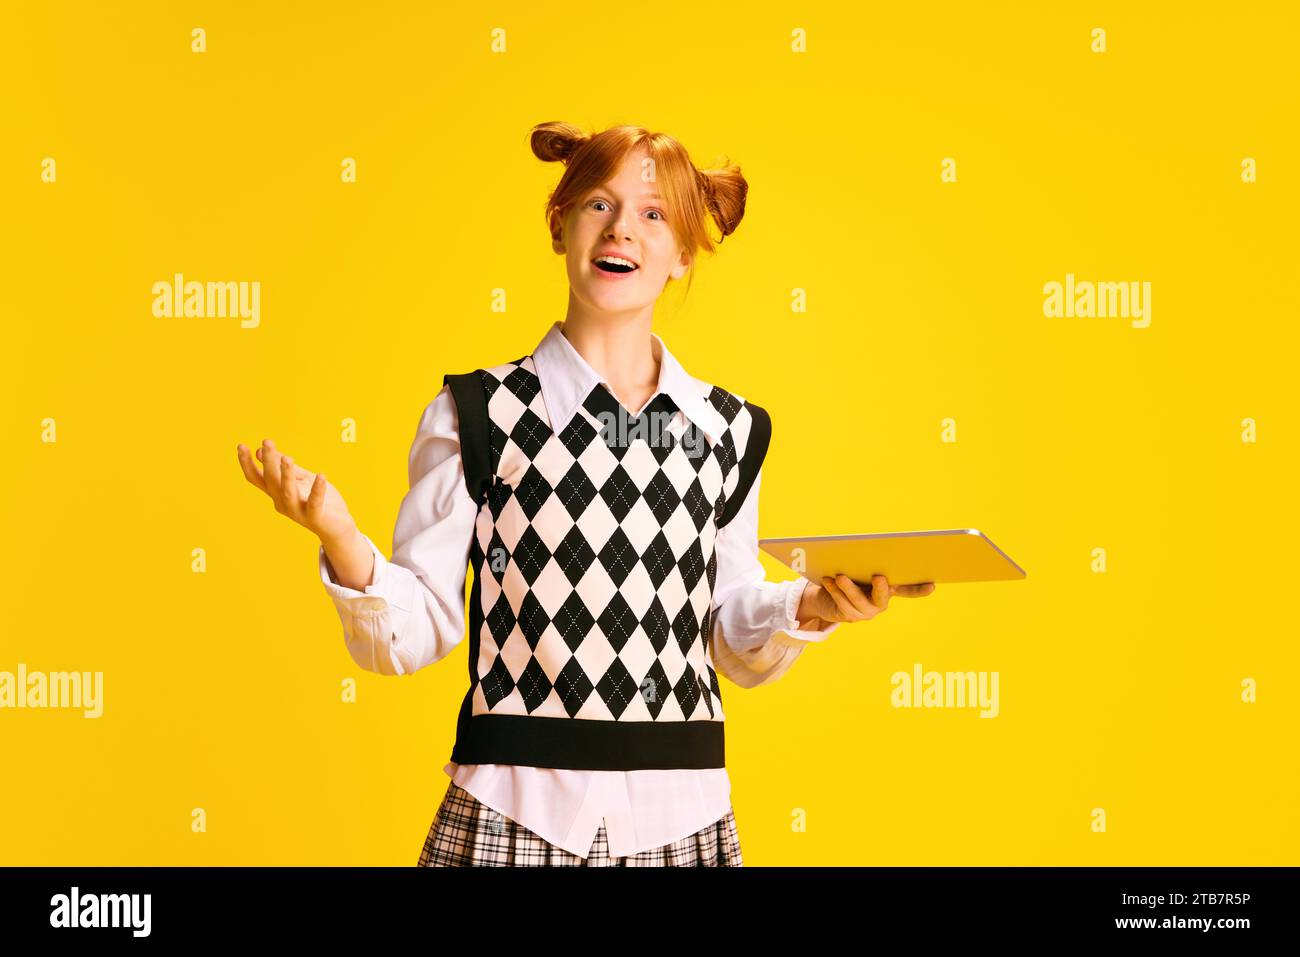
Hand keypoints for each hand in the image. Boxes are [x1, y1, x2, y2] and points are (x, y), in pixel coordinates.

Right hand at [236, 438, 357, 544]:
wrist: (338, 527)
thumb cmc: (318, 501)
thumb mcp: (301, 479)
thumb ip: (282, 467)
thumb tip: (259, 450)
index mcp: (277, 493)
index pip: (257, 478)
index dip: (247, 464)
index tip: (241, 446)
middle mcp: (283, 503)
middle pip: (271, 481)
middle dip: (269, 461)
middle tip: (266, 442)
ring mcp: (297, 511)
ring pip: (288, 492)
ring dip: (286, 475)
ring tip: (287, 458)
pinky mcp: (315, 517)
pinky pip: (315, 503)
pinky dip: (317, 490)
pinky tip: (321, 476)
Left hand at [795, 574, 935, 628]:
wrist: (828, 599)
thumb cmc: (849, 576)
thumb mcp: (859, 568)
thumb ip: (865, 562)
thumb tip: (862, 546)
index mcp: (889, 589)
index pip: (908, 589)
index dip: (920, 589)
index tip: (933, 585)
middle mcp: (880, 603)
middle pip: (882, 596)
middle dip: (880, 588)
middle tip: (879, 576)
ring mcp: (865, 612)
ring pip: (857, 600)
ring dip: (848, 587)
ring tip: (840, 575)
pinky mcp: (849, 616)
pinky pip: (841, 603)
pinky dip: (834, 590)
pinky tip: (827, 580)